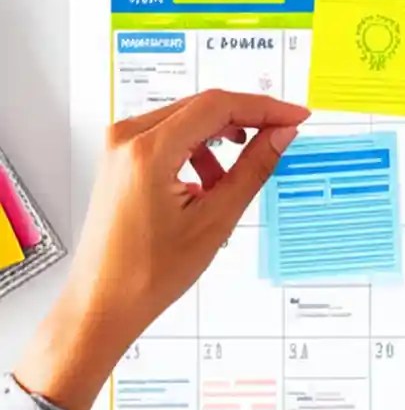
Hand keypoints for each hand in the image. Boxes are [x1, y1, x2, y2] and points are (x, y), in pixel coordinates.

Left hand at [14, 90, 309, 409]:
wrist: (104, 303)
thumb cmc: (146, 273)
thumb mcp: (215, 219)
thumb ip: (253, 168)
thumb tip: (281, 135)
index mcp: (147, 151)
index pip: (218, 106)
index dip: (264, 107)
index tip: (294, 115)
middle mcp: (127, 140)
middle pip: (203, 107)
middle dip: (247, 118)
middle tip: (282, 133)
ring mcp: (120, 148)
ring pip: (188, 120)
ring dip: (221, 138)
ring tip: (235, 176)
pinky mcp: (121, 159)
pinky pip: (170, 136)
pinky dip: (199, 150)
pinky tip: (209, 182)